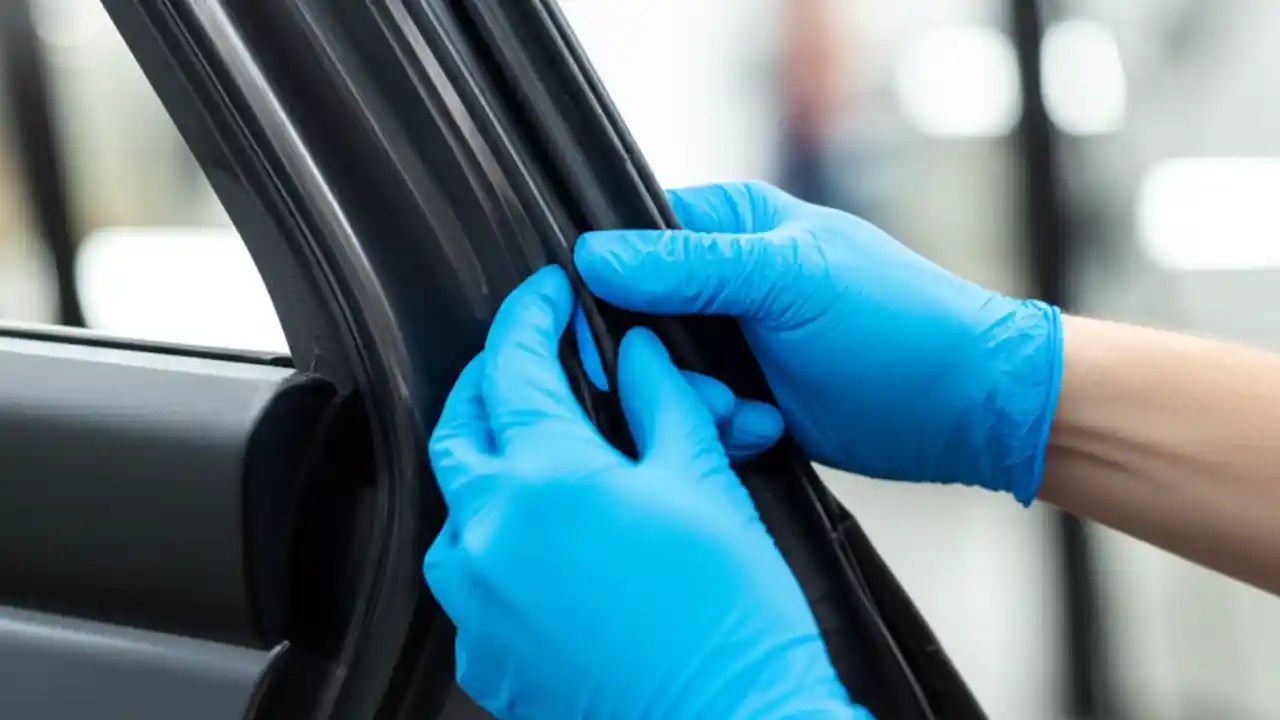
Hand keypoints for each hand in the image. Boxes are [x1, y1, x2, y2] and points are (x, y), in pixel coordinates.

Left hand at [424, 266, 865, 719]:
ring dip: (490, 461)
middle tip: (536, 362)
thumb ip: (659, 402)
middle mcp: (490, 538)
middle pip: (462, 425)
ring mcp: (478, 604)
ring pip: (457, 504)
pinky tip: (551, 540)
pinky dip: (501, 541)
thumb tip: (638, 358)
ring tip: (544, 451)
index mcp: (543, 480)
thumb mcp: (701, 482)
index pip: (514, 364)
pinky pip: (472, 577)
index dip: (532, 315)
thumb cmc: (730, 622)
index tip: (548, 298)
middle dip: (495, 379)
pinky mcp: (486, 654)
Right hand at [575, 182, 1062, 503]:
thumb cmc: (898, 323)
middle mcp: (721, 278)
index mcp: (729, 223)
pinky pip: (691, 410)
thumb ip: (690, 267)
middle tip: (704, 384)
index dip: (609, 280)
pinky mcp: (742, 392)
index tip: (613, 325)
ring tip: (746, 411)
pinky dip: (717, 426)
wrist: (963, 408)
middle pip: (634, 313)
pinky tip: (763, 427)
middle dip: (654, 360)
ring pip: (656, 371)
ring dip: (690, 400)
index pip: (631, 235)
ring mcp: (732, 338)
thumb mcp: (789, 279)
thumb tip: (594, 256)